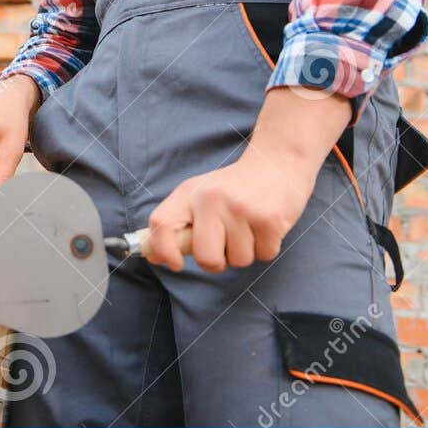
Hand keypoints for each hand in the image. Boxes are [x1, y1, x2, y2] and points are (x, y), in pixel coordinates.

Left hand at [144, 143, 320, 272]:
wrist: (275, 164)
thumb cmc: (233, 189)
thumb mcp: (199, 195)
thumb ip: (177, 222)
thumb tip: (152, 255)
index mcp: (189, 193)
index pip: (162, 224)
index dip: (163, 250)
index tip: (175, 263)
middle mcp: (212, 199)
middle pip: (206, 257)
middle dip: (216, 262)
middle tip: (225, 242)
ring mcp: (242, 208)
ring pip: (238, 261)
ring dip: (245, 252)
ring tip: (248, 226)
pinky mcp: (270, 219)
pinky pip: (264, 255)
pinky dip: (266, 247)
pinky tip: (264, 225)